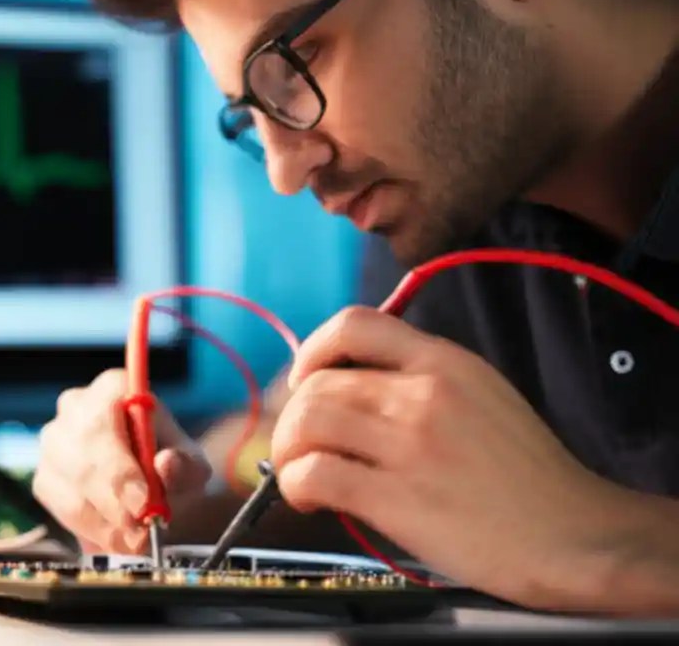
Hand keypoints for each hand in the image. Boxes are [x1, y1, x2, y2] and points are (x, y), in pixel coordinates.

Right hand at [32, 369, 211, 553]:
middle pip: (81, 456)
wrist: (154, 484)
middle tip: (141, 531)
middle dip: (112, 500)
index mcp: (113, 389)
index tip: (142, 502)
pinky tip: (118, 539)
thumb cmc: (172, 465)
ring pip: (70, 486)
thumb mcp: (192, 465)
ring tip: (137, 540)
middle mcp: (75, 407)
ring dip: (105, 521)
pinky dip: (92, 530)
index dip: (119, 466)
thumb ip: (186, 465)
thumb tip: (166, 464)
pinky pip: (62, 509)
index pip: (104, 423)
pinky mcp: (44, 478)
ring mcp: (53, 443)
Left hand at [270, 306, 628, 609]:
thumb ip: (419, 380)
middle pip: (316, 381)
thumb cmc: (527, 475)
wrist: (572, 535)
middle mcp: (422, 394)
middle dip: (291, 415)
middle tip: (299, 444)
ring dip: (287, 449)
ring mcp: (408, 444)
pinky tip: (309, 498)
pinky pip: (314, 474)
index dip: (313, 350)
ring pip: (306, 422)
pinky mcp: (396, 497)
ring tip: (299, 470)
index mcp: (444, 361)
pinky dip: (295, 485)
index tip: (308, 379)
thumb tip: (347, 386)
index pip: (354, 323)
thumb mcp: (482, 394)